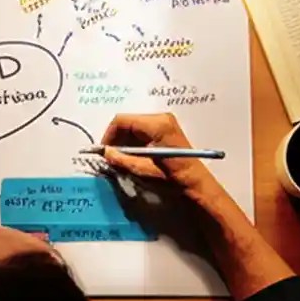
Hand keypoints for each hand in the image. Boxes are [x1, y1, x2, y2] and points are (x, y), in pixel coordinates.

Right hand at [99, 113, 216, 193]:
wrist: (195, 182)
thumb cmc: (172, 178)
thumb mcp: (143, 170)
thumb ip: (121, 159)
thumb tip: (104, 152)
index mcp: (156, 125)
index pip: (122, 121)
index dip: (109, 135)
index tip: (104, 150)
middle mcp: (161, 117)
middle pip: (128, 121)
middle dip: (116, 138)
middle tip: (111, 156)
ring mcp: (165, 121)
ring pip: (134, 125)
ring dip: (124, 140)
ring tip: (121, 157)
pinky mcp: (166, 127)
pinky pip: (142, 129)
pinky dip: (134, 140)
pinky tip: (133, 155)